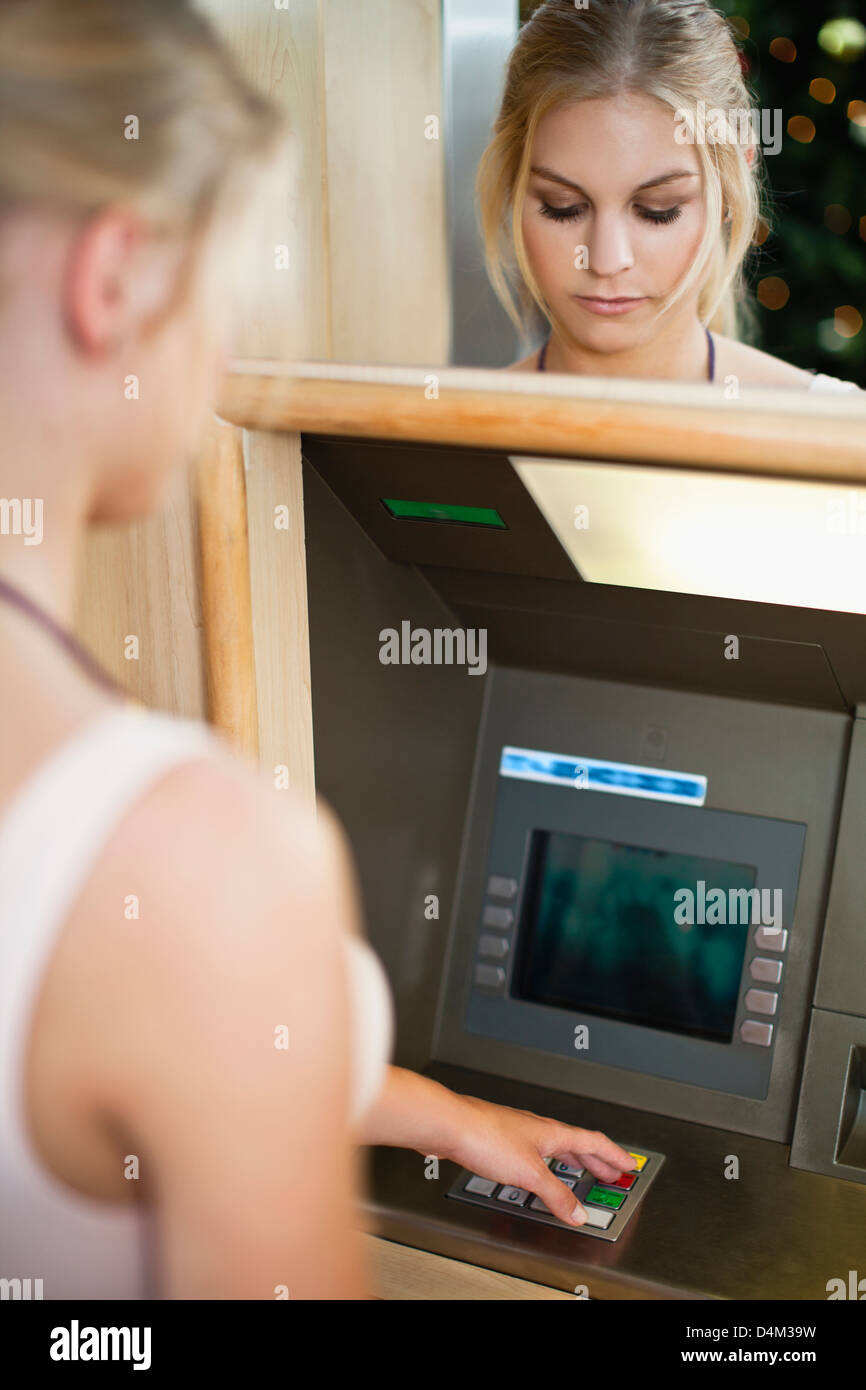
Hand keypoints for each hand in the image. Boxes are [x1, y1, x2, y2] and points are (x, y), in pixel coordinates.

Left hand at [447, 1094, 633, 1226]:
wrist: (448, 1124)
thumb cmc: (485, 1135)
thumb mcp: (529, 1173)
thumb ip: (555, 1194)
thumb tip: (577, 1212)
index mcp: (551, 1132)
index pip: (593, 1142)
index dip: (613, 1155)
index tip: (628, 1164)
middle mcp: (536, 1129)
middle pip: (575, 1144)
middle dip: (595, 1160)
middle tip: (610, 1173)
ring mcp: (516, 1132)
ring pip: (552, 1147)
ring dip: (569, 1162)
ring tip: (577, 1173)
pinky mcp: (497, 1140)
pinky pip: (531, 1154)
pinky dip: (542, 1166)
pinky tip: (534, 1174)